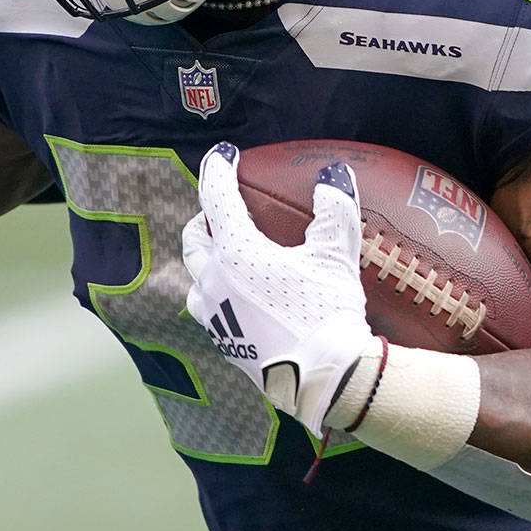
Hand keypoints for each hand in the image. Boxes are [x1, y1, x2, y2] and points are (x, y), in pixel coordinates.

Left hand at [181, 143, 379, 435]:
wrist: (323, 376)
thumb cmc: (328, 310)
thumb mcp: (336, 254)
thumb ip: (334, 209)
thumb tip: (333, 175)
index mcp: (236, 253)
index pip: (217, 198)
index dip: (219, 169)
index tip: (224, 154)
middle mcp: (214, 281)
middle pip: (194, 239)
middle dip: (205, 217)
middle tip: (222, 209)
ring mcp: (214, 315)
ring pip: (195, 277)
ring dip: (206, 259)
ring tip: (225, 254)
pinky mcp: (224, 342)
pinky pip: (209, 309)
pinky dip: (216, 291)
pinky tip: (238, 297)